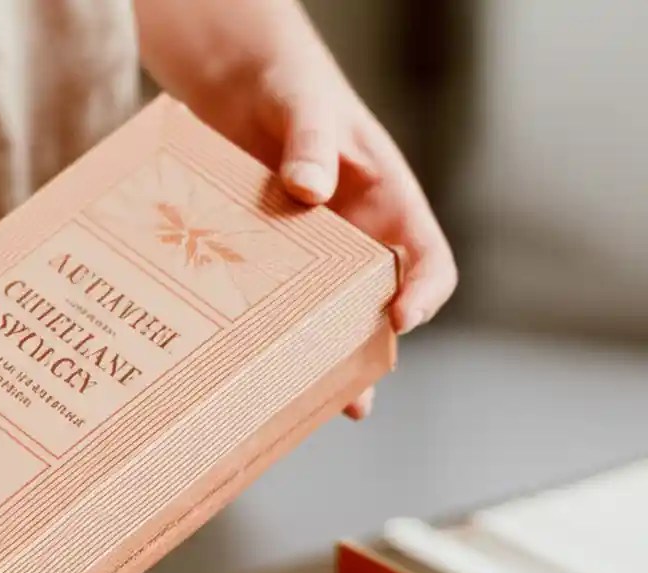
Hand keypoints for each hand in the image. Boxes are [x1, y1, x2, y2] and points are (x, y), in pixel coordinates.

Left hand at [136, 0, 457, 419]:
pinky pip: (269, 300)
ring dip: (315, 356)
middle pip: (374, 306)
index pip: (428, 259)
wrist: (238, 80)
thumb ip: (311, 142)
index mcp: (389, 204)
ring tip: (302, 398)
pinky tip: (239, 357)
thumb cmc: (291, 85)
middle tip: (351, 392)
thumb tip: (309, 189)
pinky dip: (260, 328)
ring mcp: (309, 253)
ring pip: (321, 314)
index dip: (424, 293)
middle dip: (365, 350)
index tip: (400, 319)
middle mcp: (355, 238)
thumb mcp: (306, 107)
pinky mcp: (263, 256)